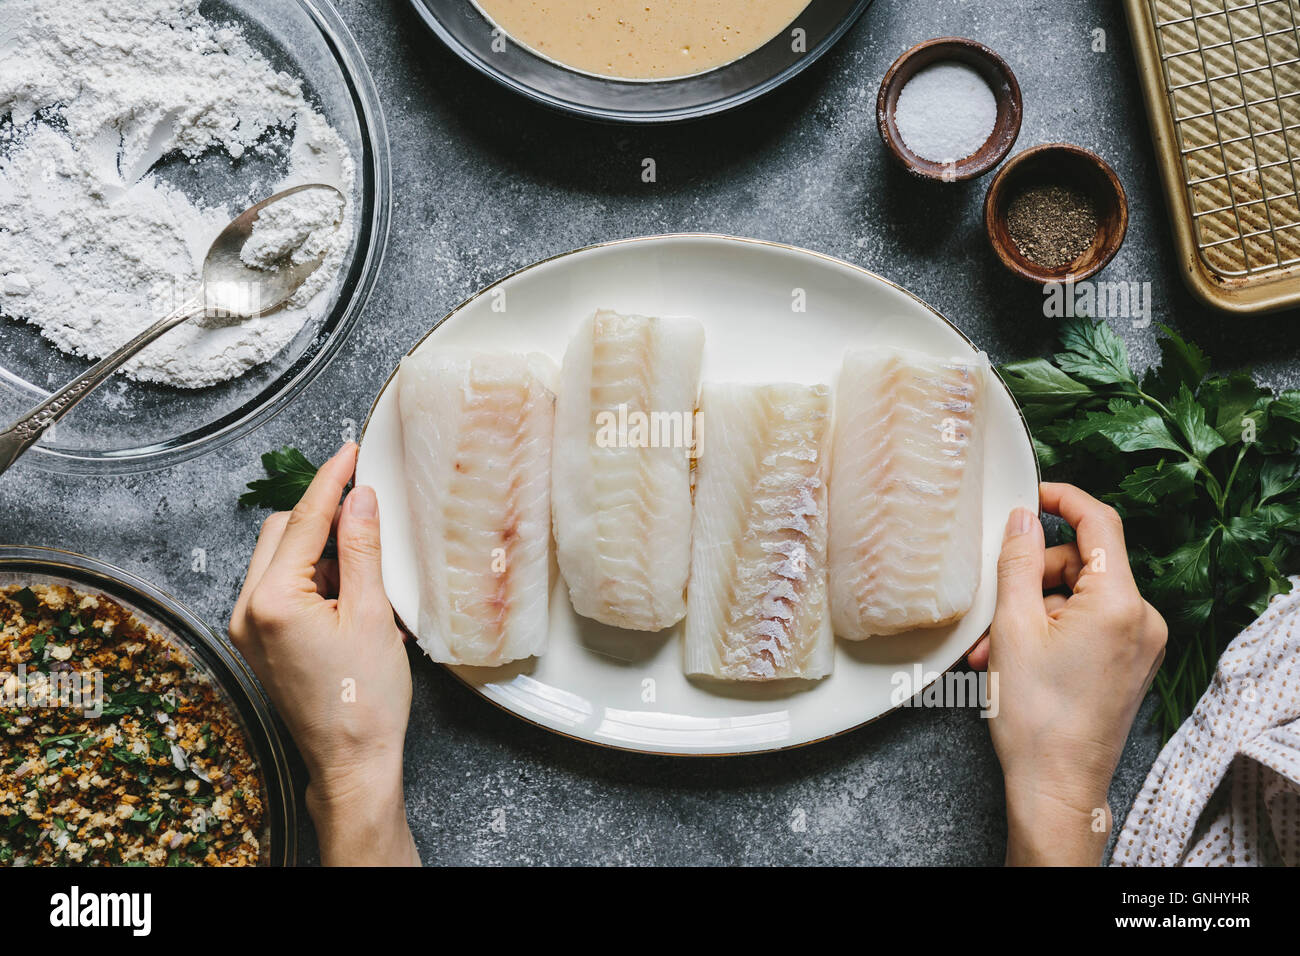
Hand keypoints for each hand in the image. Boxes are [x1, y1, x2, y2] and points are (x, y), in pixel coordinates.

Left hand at [229, 443, 418, 865]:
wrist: (351, 762)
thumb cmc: (365, 700)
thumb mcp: (373, 614)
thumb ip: (363, 549)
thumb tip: (360, 499)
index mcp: (273, 600)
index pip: (303, 521)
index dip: (330, 481)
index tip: (348, 452)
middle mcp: (248, 611)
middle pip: (281, 532)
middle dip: (322, 516)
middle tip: (366, 509)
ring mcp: (249, 629)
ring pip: (280, 559)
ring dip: (319, 548)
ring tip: (365, 568)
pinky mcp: (260, 643)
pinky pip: (281, 587)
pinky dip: (313, 576)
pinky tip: (349, 592)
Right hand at [967, 482, 1166, 865]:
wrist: (1056, 786)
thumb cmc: (1035, 717)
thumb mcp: (1012, 627)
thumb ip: (1017, 563)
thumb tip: (1022, 518)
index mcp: (1118, 602)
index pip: (1099, 523)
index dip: (1065, 498)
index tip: (1034, 492)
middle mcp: (1142, 619)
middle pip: (1082, 563)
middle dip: (1031, 576)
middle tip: (993, 606)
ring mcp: (1141, 644)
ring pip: (1078, 596)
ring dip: (1032, 611)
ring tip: (994, 648)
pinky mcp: (1131, 663)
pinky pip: (1089, 624)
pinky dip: (1051, 630)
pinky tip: (1016, 657)